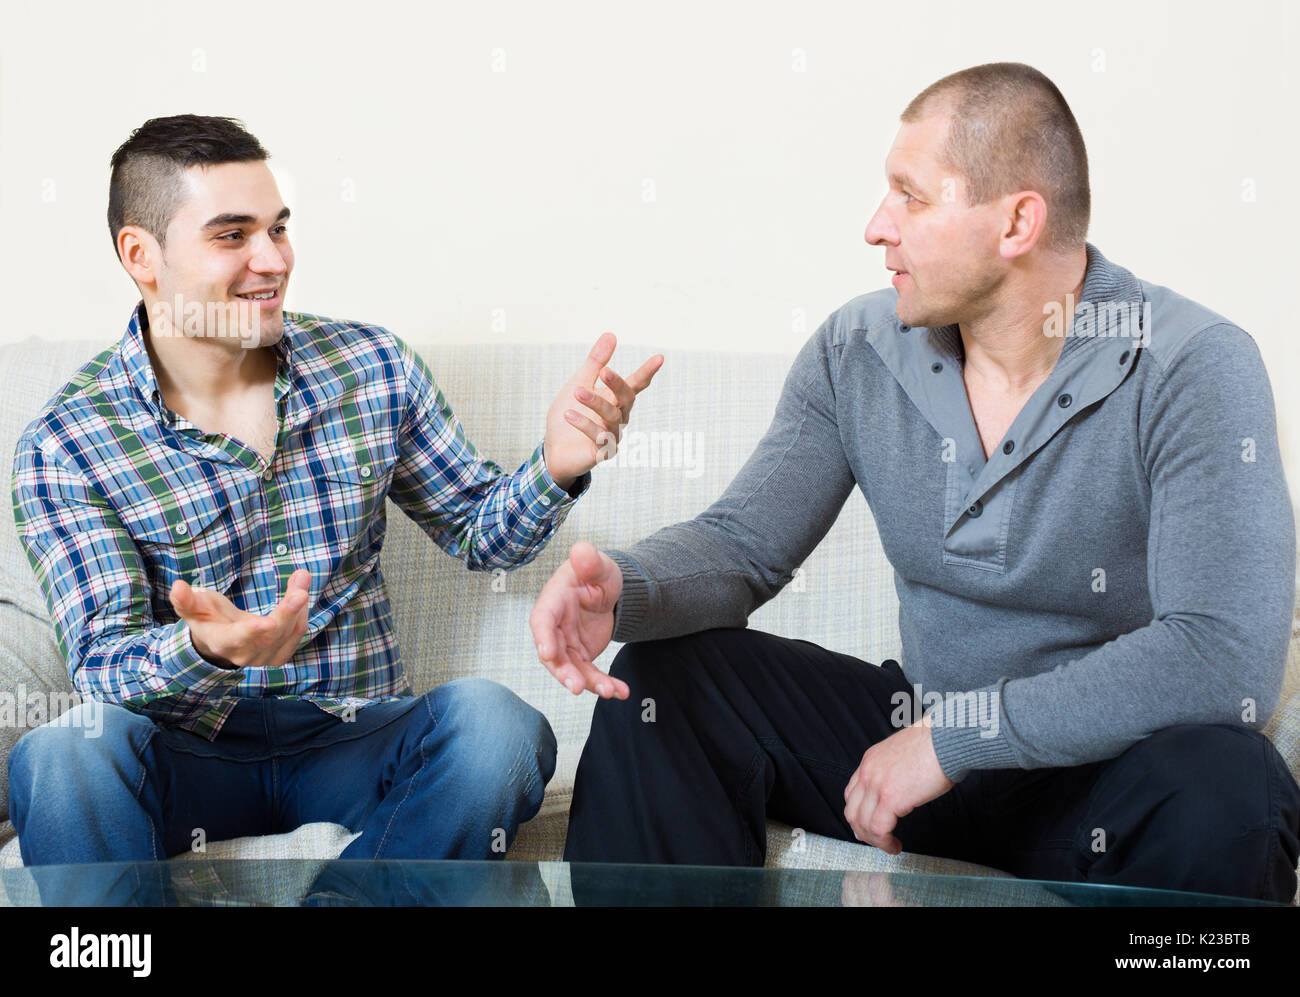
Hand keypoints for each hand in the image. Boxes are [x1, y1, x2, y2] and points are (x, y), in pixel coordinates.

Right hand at [169, 568, 311, 670]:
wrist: (219, 641)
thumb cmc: (206, 618)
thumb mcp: (193, 607)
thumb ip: (186, 600)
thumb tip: (177, 587)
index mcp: (221, 642)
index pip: (237, 639)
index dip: (252, 631)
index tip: (268, 621)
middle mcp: (244, 654)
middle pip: (271, 635)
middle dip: (287, 609)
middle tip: (301, 582)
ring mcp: (263, 658)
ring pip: (288, 633)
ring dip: (299, 606)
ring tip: (301, 577)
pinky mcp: (279, 655)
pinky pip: (296, 635)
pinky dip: (302, 613)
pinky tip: (300, 592)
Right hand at [529, 541, 628, 697]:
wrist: (607, 590)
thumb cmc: (596, 573)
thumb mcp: (598, 565)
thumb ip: (589, 561)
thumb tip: (580, 550)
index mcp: (553, 602)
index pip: (542, 621)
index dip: (543, 638)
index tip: (548, 653)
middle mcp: (555, 627)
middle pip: (554, 654)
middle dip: (565, 673)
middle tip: (577, 688)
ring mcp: (567, 644)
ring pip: (572, 669)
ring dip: (589, 683)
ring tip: (611, 691)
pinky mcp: (581, 656)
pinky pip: (590, 674)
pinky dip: (605, 684)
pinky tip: (621, 691)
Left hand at [543, 333, 663, 488]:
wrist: (554, 449)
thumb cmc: (569, 414)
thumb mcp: (579, 383)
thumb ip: (595, 363)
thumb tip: (611, 335)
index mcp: (615, 400)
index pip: (635, 384)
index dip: (647, 372)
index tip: (660, 357)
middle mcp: (619, 417)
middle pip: (626, 398)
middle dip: (617, 384)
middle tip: (604, 371)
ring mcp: (613, 436)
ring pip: (611, 416)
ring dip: (595, 403)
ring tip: (577, 392)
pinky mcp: (602, 453)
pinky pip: (598, 437)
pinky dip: (584, 424)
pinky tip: (568, 414)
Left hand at [842, 712, 955, 853]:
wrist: (947, 738)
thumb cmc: (936, 743)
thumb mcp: (904, 753)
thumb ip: (895, 769)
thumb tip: (903, 787)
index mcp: (871, 759)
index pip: (853, 792)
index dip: (859, 812)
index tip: (867, 824)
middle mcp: (868, 771)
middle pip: (852, 810)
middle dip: (862, 831)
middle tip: (876, 840)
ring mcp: (877, 785)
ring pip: (862, 823)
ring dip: (874, 840)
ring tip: (889, 846)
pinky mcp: (891, 798)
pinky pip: (879, 829)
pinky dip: (885, 843)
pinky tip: (895, 845)